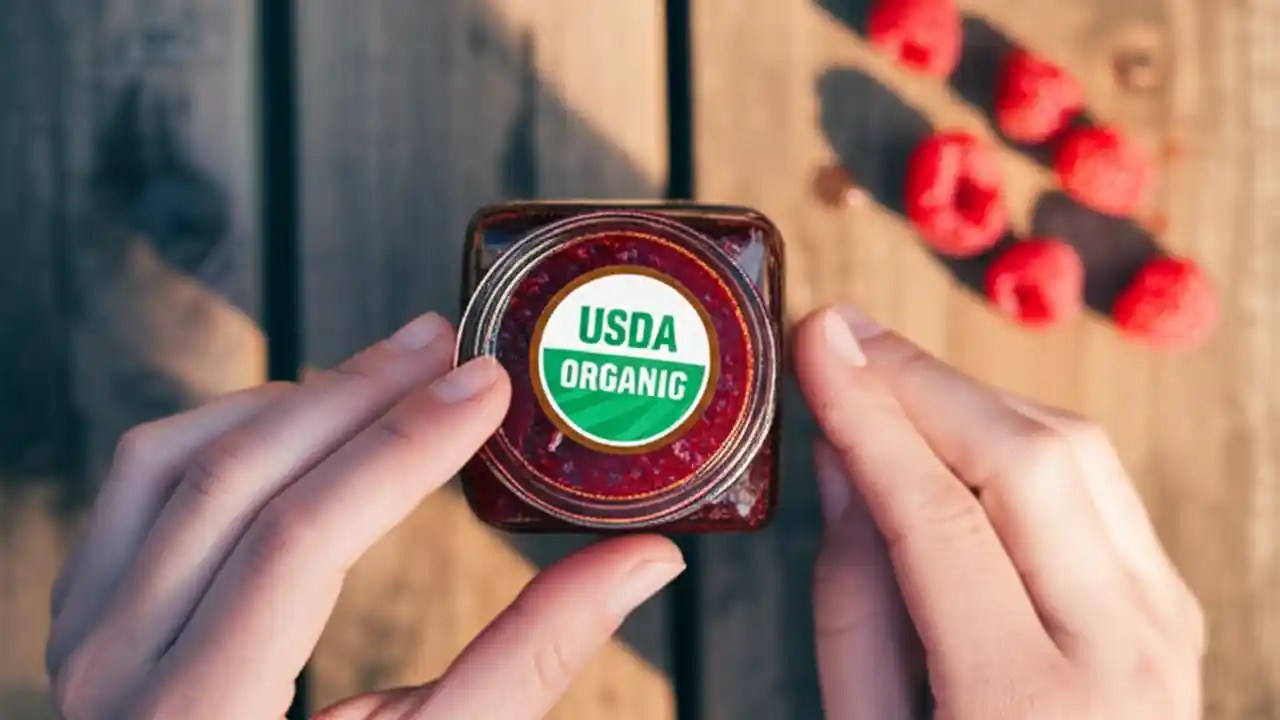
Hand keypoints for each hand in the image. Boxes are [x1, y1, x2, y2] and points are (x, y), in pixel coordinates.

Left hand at [46, 313, 683, 719]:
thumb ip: (527, 661)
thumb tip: (640, 562)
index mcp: (199, 716)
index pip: (297, 541)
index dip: (402, 447)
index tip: (483, 385)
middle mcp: (114, 670)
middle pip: (231, 479)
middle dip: (354, 394)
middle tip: (447, 347)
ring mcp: (86, 634)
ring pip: (170, 460)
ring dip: (287, 400)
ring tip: (387, 374)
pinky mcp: (90, 610)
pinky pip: (140, 483)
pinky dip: (226, 427)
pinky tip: (303, 421)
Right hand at [795, 305, 1204, 718]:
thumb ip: (854, 592)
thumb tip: (843, 453)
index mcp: (1027, 704)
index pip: (939, 515)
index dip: (870, 413)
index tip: (817, 340)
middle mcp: (1124, 654)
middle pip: (1027, 457)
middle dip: (921, 379)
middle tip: (839, 336)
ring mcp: (1166, 624)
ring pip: (1073, 449)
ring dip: (967, 396)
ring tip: (880, 377)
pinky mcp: (1170, 602)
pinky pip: (1094, 481)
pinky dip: (1014, 434)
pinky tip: (949, 430)